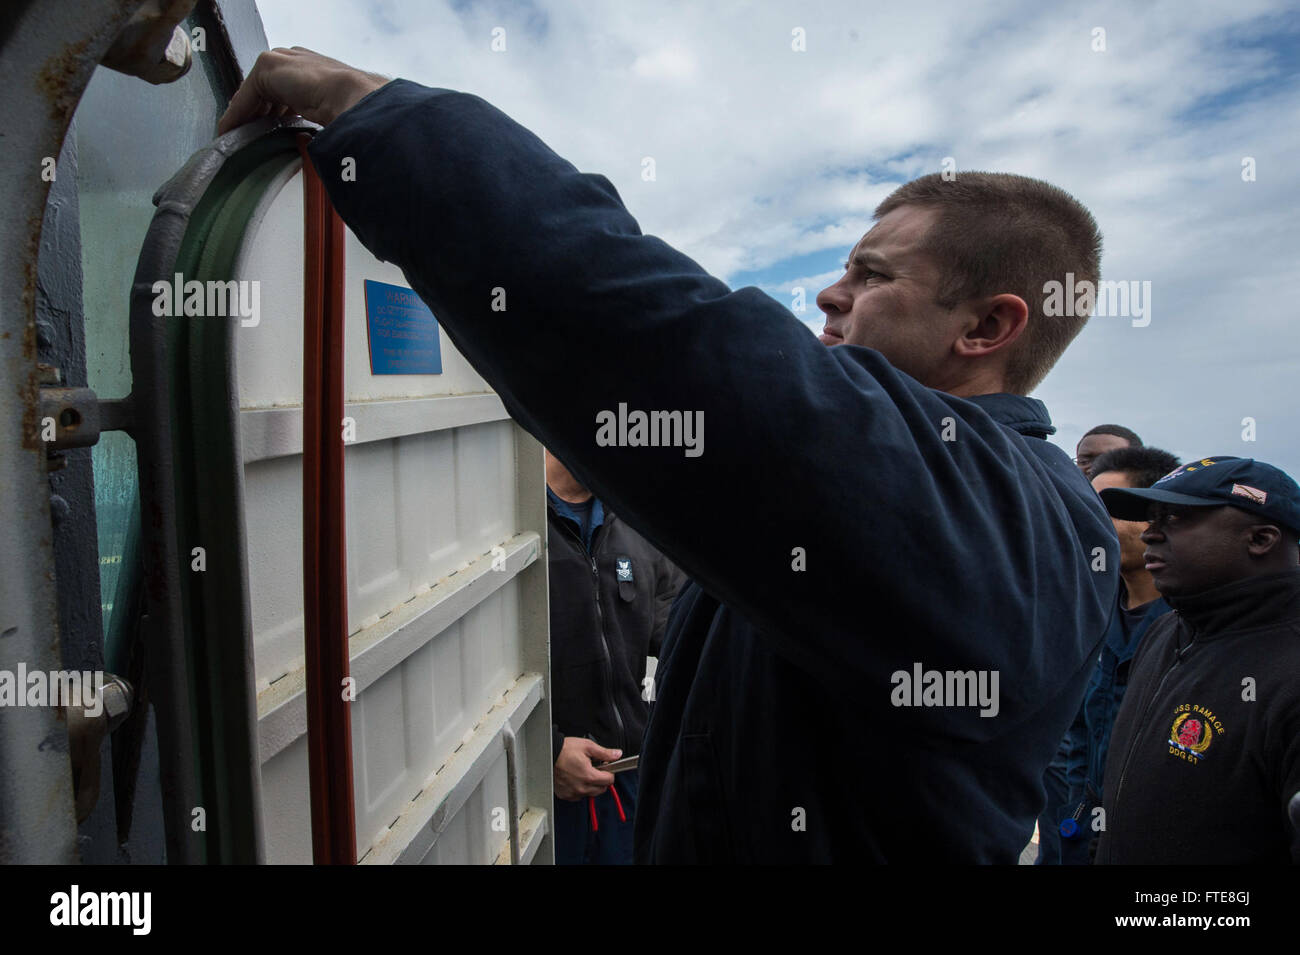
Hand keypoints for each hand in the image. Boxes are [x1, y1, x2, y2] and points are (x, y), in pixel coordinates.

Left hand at [217, 46, 388, 134]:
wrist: (355, 97)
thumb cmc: (353, 108)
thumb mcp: (332, 113)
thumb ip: (317, 116)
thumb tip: (312, 140)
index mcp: (313, 70)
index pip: (283, 91)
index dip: (273, 113)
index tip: (268, 133)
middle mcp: (295, 61)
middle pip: (265, 91)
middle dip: (257, 115)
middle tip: (250, 137)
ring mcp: (281, 61)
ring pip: (253, 94)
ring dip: (245, 117)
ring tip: (239, 138)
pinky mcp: (268, 67)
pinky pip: (245, 97)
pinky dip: (236, 116)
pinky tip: (231, 133)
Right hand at [553, 737, 619, 800]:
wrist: (547, 754)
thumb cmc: (564, 750)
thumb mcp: (588, 746)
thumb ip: (605, 753)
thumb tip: (617, 754)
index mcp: (589, 776)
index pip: (609, 780)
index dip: (609, 772)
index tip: (605, 767)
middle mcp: (581, 787)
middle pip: (601, 789)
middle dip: (602, 779)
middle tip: (595, 769)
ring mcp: (572, 793)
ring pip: (590, 793)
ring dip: (591, 785)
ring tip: (583, 772)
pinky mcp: (565, 795)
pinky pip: (578, 796)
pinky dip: (580, 789)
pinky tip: (576, 778)